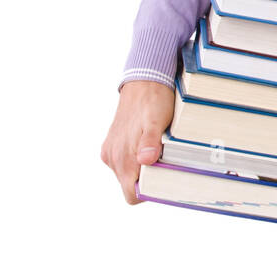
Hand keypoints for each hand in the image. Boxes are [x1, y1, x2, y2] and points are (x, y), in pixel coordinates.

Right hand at [100, 80, 174, 203]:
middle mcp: (113, 157)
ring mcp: (111, 151)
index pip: (131, 194)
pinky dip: (136, 159)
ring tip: (158, 151)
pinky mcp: (112, 145)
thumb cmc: (154, 102)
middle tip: (166, 164)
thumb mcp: (158, 121)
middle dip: (148, 181)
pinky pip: (124, 162)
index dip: (148, 194)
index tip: (164, 183)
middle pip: (130, 185)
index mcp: (123, 157)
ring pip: (127, 174)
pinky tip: (148, 145)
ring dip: (142, 169)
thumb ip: (150, 142)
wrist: (143, 82)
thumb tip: (145, 160)